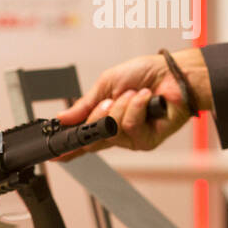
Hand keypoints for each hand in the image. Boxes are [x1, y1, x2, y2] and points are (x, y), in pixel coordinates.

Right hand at [54, 51, 207, 160]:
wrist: (173, 73)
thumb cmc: (145, 74)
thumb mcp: (106, 83)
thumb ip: (84, 104)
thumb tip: (61, 118)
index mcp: (105, 119)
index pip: (82, 139)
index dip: (68, 148)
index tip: (54, 154)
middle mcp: (117, 132)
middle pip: (92, 136)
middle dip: (98, 115)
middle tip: (108, 101)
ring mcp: (132, 139)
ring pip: (111, 131)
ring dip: (121, 107)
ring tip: (134, 94)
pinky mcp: (147, 141)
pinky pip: (130, 128)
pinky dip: (136, 108)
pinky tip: (145, 98)